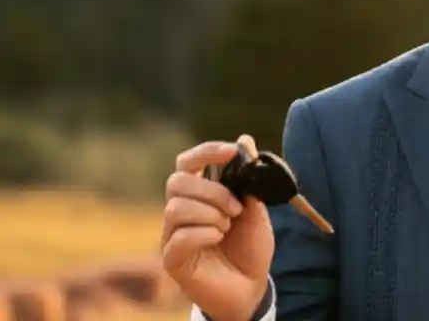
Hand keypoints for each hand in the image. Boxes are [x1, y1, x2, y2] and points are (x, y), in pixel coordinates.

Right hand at [161, 136, 274, 320]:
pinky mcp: (172, 259)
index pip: (187, 162)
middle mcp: (181, 211)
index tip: (231, 151)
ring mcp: (173, 235)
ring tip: (227, 227)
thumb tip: (245, 140)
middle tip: (236, 209)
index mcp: (199, 195)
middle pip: (177, 182)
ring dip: (210, 214)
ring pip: (176, 208)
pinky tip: (218, 239)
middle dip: (212, 190)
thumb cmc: (250, 248)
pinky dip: (204, 233)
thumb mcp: (255, 211)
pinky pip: (178, 237)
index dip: (206, 151)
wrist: (251, 287)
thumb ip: (248, 181)